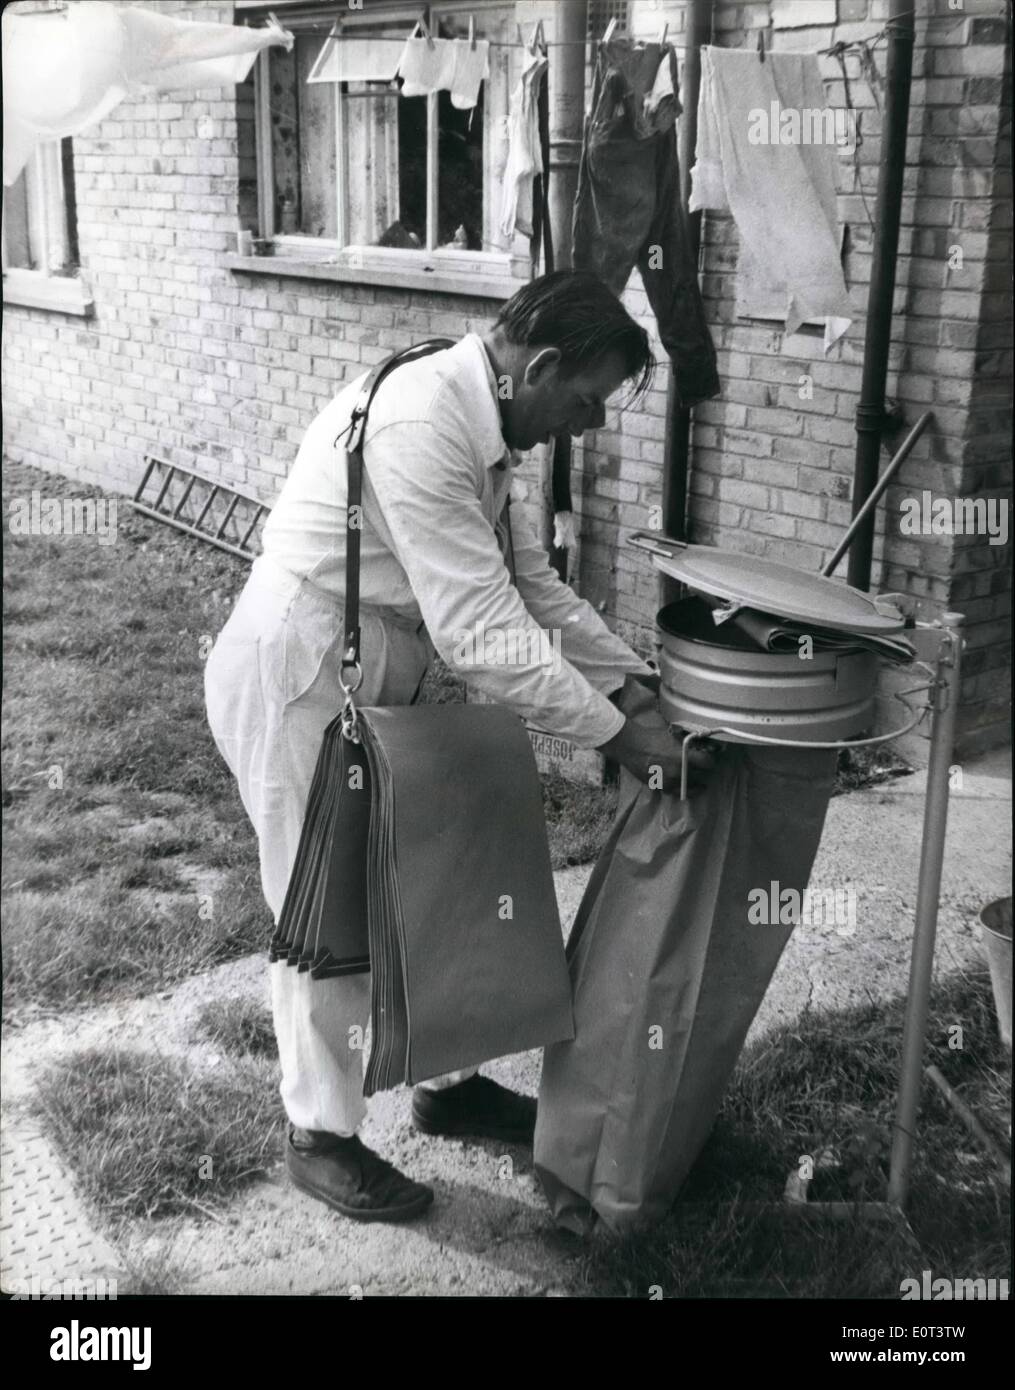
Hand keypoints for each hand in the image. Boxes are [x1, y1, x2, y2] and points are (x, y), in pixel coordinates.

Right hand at [597, 709, 717, 792]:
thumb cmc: (651, 737)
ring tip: (700, 782)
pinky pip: (677, 792)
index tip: (710, 760)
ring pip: (691, 788)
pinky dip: (682, 789)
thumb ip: (689, 743)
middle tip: (705, 768)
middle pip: (701, 776)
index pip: (708, 763)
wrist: (631, 745)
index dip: (711, 760)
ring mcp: (669, 781)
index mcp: (684, 757)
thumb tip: (702, 746)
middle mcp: (679, 772)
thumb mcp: (674, 735)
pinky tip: (685, 786)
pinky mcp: (660, 787)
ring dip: (696, 784)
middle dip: (704, 771)